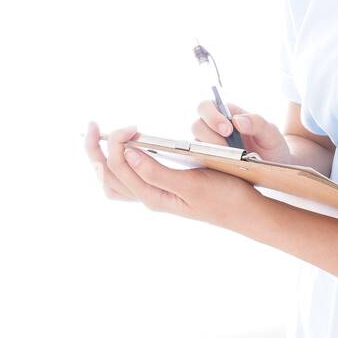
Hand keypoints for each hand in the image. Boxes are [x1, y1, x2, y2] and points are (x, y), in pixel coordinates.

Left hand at [83, 120, 264, 229]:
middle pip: (107, 175)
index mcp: (153, 195)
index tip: (133, 126)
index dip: (118, 142)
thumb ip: (157, 172)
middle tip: (92, 125)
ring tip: (98, 139)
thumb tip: (126, 154)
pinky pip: (127, 184)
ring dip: (101, 160)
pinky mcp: (162, 192)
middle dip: (94, 150)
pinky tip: (123, 154)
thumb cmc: (224, 196)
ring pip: (113, 182)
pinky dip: (117, 169)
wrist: (245, 212)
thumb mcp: (192, 184)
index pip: (120, 166)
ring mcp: (155, 196)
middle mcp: (149, 197)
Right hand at [193, 101, 293, 165]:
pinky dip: (206, 164)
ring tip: (229, 161)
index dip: (212, 116)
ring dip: (209, 152)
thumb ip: (258, 123)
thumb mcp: (271, 134)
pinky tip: (222, 169)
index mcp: (226, 114)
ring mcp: (208, 146)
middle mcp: (213, 128)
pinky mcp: (207, 163)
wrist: (274, 169)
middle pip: (197, 125)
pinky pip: (198, 162)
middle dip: (210, 136)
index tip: (227, 130)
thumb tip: (238, 120)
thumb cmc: (271, 146)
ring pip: (195, 145)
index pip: (207, 106)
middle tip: (227, 148)